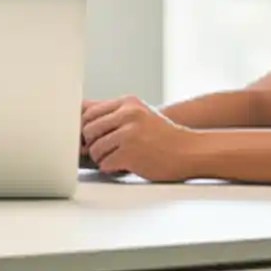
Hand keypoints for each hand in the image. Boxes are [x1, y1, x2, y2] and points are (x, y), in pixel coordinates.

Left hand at [81, 96, 197, 181]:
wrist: (189, 150)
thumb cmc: (163, 136)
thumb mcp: (140, 115)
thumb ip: (116, 115)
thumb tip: (82, 121)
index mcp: (128, 103)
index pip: (90, 111)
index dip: (85, 127)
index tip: (88, 137)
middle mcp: (128, 115)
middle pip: (89, 129)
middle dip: (91, 143)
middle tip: (100, 150)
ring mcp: (130, 134)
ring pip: (95, 148)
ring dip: (101, 158)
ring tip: (113, 159)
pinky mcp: (131, 154)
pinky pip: (105, 163)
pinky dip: (110, 168)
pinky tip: (121, 166)